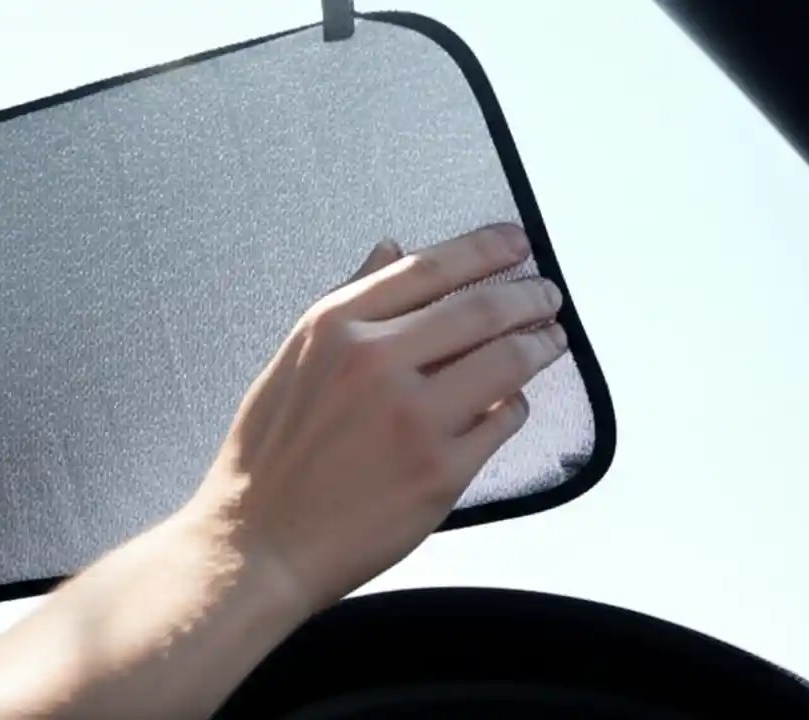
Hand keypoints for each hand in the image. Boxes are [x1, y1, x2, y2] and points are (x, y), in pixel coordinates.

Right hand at [192, 223, 565, 613]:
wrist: (258, 544)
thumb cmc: (267, 459)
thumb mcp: (293, 360)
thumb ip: (347, 302)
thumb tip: (391, 250)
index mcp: (333, 327)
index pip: (428, 268)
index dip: (484, 249)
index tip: (515, 242)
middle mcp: (375, 362)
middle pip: (481, 310)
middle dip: (528, 295)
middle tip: (547, 295)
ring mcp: (414, 418)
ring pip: (507, 361)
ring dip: (539, 344)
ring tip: (550, 339)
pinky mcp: (441, 471)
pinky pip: (504, 421)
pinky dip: (516, 406)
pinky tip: (513, 403)